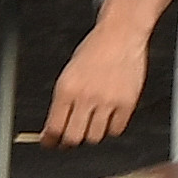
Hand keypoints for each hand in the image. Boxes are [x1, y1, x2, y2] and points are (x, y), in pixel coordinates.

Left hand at [38, 23, 149, 147]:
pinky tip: (108, 119)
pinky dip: (111, 128)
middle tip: (70, 138)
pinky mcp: (126, 103)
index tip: (50, 143)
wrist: (120, 35)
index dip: (51, 140)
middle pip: (74, 137)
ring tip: (91, 124)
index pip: (55, 126)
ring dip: (91, 134)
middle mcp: (85, 96)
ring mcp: (107, 101)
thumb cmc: (94, 49)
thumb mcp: (69, 72)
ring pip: (95, 136)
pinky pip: (116, 130)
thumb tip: (55, 125)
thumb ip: (63, 100)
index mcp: (66, 88)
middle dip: (69, 141)